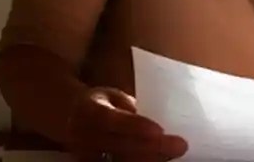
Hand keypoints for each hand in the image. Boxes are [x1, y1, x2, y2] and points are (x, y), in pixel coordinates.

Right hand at [64, 86, 187, 161]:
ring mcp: (84, 155)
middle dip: (153, 148)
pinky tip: (158, 160)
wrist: (72, 117)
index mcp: (88, 110)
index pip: (111, 119)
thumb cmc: (103, 104)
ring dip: (149, 159)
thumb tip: (165, 119)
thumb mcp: (115, 97)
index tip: (160, 130)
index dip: (135, 126)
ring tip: (172, 154)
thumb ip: (132, 109)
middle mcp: (82, 135)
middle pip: (119, 146)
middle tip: (180, 146)